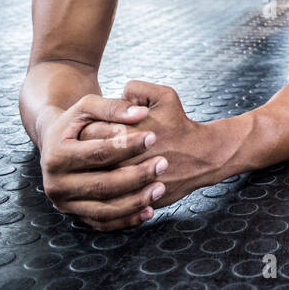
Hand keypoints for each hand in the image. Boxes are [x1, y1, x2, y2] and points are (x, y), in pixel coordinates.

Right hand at [38, 93, 167, 231]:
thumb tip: (142, 113)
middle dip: (136, 176)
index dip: (127, 146)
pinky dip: (127, 220)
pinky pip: (103, 223)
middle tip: (162, 163)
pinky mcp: (75, 215)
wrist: (56, 145)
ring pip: (104, 210)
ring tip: (160, 188)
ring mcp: (65, 204)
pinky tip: (149, 210)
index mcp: (56, 156)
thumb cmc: (76, 123)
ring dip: (135, 201)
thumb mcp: (88, 107)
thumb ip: (113, 107)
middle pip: (102, 185)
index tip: (153, 137)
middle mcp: (56, 184)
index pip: (97, 153)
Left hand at [78, 80, 242, 209]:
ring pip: (98, 181)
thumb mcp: (164, 95)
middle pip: (89, 158)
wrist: (202, 155)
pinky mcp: (136, 200)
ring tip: (103, 166)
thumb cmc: (181, 124)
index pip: (89, 132)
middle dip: (88, 153)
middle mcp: (124, 159)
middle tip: (93, 150)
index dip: (86, 130)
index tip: (91, 130)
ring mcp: (130, 183)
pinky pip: (112, 200)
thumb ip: (136, 89)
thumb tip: (115, 97)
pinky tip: (114, 182)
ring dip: (97, 174)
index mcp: (126, 132)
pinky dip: (109, 193)